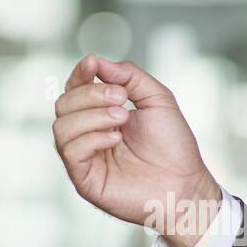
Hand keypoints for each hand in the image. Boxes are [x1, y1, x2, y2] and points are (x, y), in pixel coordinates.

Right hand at [53, 55, 220, 246]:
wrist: (185, 185)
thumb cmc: (173, 146)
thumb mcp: (157, 99)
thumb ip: (129, 76)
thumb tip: (97, 62)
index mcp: (99, 115)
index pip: (75, 89)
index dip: (80, 74)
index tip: (93, 64)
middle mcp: (86, 135)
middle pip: (63, 104)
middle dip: (90, 94)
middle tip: (121, 99)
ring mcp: (83, 158)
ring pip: (61, 126)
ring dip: (91, 115)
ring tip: (122, 119)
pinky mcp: (84, 179)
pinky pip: (70, 150)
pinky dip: (91, 137)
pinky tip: (115, 138)